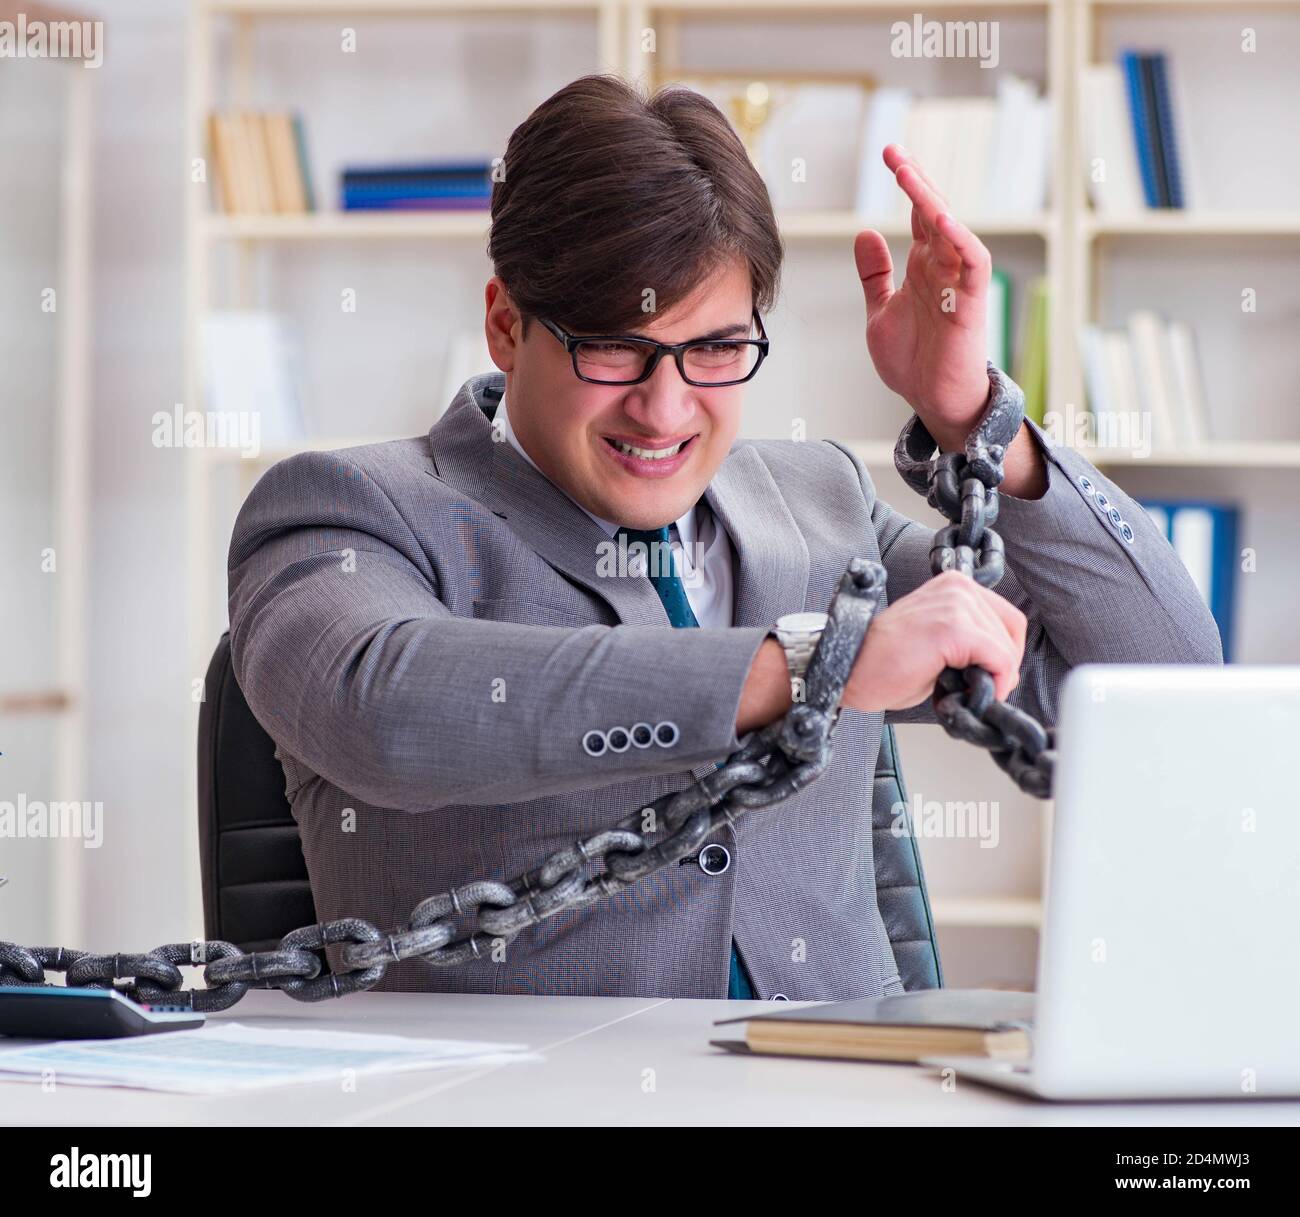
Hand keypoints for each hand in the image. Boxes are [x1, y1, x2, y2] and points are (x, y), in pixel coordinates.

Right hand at [841, 571, 1026, 713]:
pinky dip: (994, 683)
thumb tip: (1004, 669)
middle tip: (977, 690)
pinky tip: (969, 694)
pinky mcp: (954, 628)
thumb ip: (971, 643)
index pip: (1007, 618)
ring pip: (1006, 647)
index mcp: (953, 586)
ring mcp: (955, 605)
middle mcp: (957, 587)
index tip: (989, 678)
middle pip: (1011, 631)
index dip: (1005, 654)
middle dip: (1002, 668)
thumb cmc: (884, 663)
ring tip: (964, 691)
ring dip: (995, 677)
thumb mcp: (937, 642)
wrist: (848, 669)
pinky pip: (998, 659)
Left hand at [855, 144, 994, 451]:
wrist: (932, 401)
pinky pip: (973, 263)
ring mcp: (958, 284)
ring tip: (909, 177)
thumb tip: (863, 233)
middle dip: (916, 182)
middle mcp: (942, 268)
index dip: (908, 185)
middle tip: (895, 154)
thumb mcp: (880, 312)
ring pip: (952, 231)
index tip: (891, 155)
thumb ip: (875, 275)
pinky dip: (961, 240)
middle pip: (934, 213)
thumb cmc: (913, 361)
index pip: (918, 215)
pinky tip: (942, 220)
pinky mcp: (970, 304)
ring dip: (932, 202)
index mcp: (923, 268)